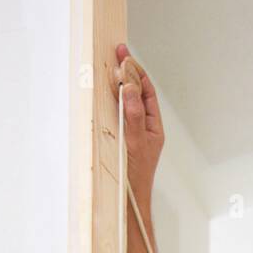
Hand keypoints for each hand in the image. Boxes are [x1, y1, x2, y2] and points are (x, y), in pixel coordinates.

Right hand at [110, 43, 164, 199]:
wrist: (126, 202)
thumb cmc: (134, 176)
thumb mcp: (135, 142)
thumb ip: (133, 114)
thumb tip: (130, 86)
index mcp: (152, 127)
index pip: (146, 92)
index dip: (137, 71)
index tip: (124, 54)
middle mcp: (142, 128)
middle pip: (136, 93)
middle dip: (126, 72)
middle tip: (115, 50)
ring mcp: (129, 132)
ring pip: (124, 102)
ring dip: (116, 84)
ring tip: (107, 64)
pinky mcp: (117, 138)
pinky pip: (113, 114)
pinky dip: (108, 100)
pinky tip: (100, 92)